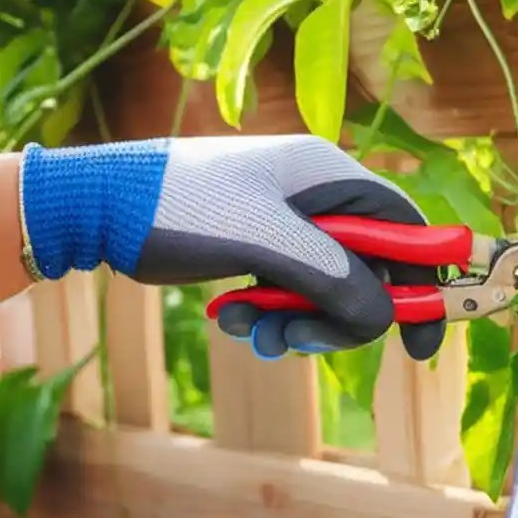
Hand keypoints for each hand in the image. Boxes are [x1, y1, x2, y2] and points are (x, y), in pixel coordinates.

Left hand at [18, 135, 441, 358]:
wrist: (95, 205)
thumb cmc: (182, 209)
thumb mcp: (267, 243)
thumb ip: (334, 279)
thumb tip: (384, 319)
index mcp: (332, 176)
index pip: (407, 229)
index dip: (422, 283)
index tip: (420, 340)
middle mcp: (317, 196)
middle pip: (368, 271)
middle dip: (340, 316)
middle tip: (301, 341)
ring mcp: (288, 222)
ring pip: (327, 290)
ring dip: (298, 322)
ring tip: (254, 331)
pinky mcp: (259, 245)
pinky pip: (289, 291)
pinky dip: (269, 313)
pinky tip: (231, 318)